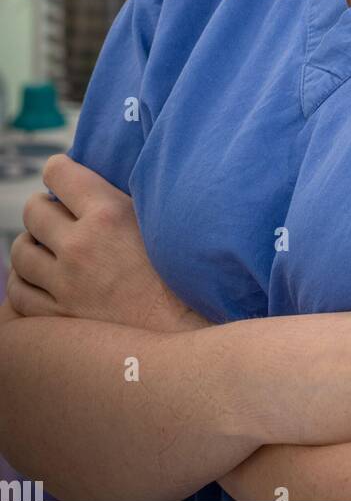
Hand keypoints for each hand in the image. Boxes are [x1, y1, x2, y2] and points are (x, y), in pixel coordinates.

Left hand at [7, 154, 205, 331]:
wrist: (181, 330)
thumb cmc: (177, 271)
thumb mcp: (154, 222)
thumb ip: (119, 199)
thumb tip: (93, 179)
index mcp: (107, 214)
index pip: (58, 172)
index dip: (58, 170)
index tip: (62, 176)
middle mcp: (80, 246)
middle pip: (32, 211)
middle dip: (42, 207)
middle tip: (55, 212)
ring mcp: (65, 283)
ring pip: (20, 251)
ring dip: (31, 245)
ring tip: (46, 247)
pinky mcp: (59, 316)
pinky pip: (19, 293)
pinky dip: (25, 281)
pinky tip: (40, 278)